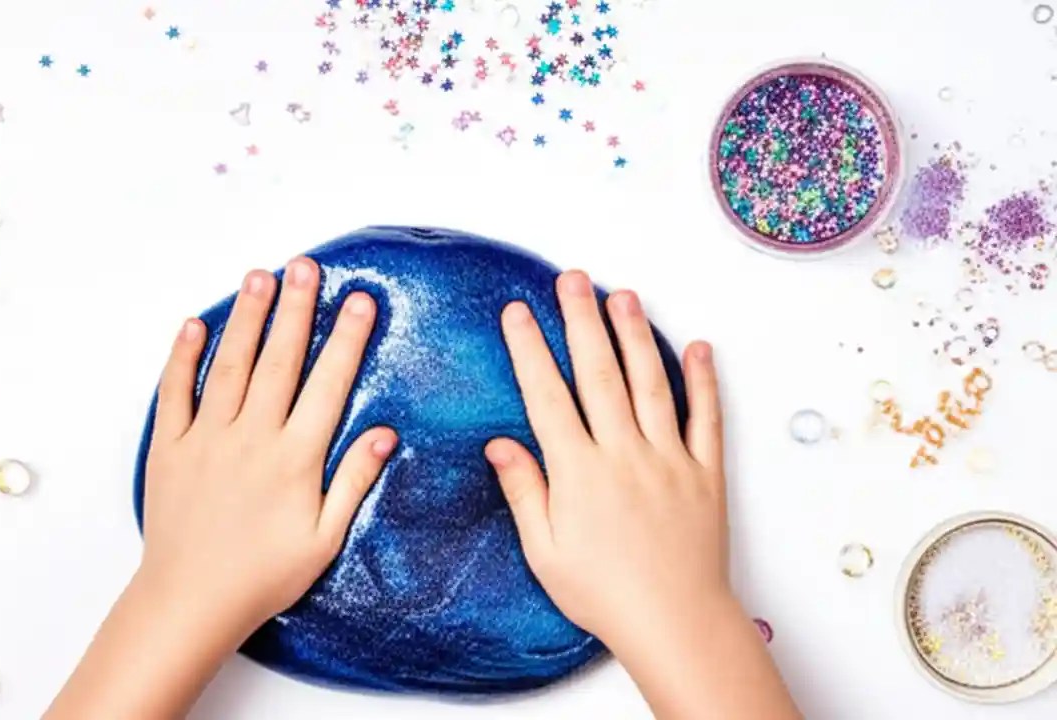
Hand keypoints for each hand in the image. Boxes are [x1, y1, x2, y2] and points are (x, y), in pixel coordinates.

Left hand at [142, 256, 396, 634]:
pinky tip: (194, 325)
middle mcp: (251, 439)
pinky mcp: (169, 449)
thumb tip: (385, 434)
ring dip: (246, 319)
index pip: (328, 384)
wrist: (192, 601)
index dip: (346, 339)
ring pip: (229, 366)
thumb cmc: (264, 576)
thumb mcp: (324, 539)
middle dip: (296, 310)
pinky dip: (182, 358)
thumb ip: (353, 481)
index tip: (360, 300)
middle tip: (306, 267)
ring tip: (260, 277)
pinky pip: (174, 394)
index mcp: (294, 459)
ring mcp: (206, 440)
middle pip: (278, 361)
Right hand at [485, 271, 726, 651]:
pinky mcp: (704, 472)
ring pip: (650, 383)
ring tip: (622, 295)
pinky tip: (698, 348)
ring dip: (635, 335)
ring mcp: (668, 458)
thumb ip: (526, 491)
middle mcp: (623, 453)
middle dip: (582, 320)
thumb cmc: (604, 593)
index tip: (518, 312)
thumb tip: (501, 445)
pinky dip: (704, 381)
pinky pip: (705, 418)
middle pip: (599, 373)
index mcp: (578, 471)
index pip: (547, 395)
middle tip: (572, 279)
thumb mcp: (545, 551)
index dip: (530, 349)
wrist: (674, 622)